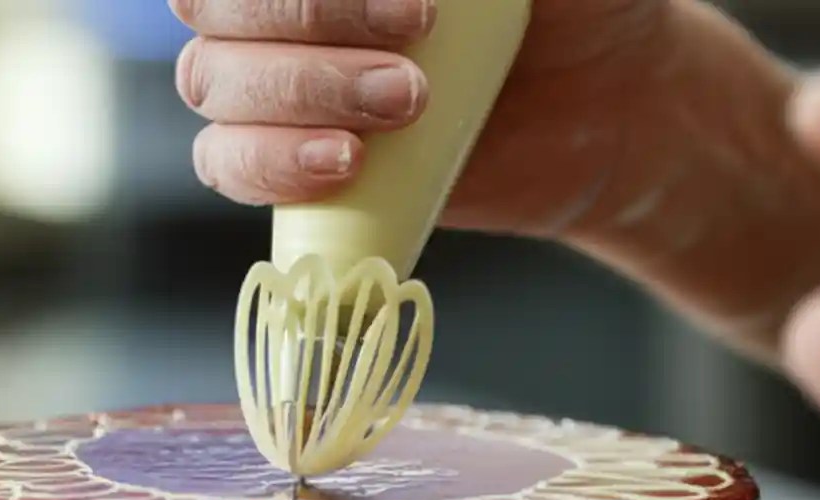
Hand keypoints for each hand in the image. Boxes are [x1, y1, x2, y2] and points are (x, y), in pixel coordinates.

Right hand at [169, 0, 672, 233]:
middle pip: (215, 3)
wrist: (606, 111)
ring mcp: (279, 82)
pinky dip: (269, 164)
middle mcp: (284, 6)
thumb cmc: (578, 8)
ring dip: (299, 91)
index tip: (414, 2)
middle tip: (414, 49)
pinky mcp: (292, 161)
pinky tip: (341, 162)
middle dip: (309, 21)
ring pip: (212, 80)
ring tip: (405, 106)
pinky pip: (225, 162)